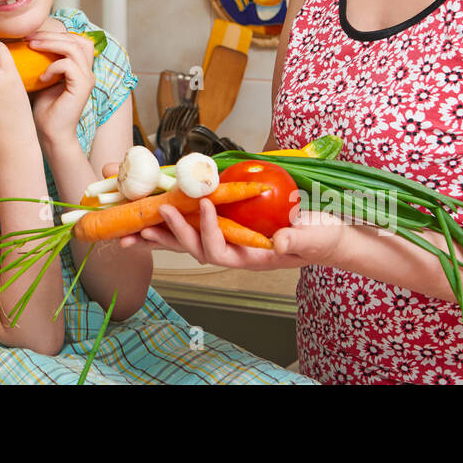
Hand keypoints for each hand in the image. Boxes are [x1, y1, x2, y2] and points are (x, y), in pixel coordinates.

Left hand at [25, 29, 95, 152]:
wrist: (50, 135)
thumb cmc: (44, 110)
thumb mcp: (42, 79)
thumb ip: (42, 62)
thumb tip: (26, 42)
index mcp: (79, 68)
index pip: (77, 39)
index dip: (56, 34)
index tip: (32, 37)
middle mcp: (87, 72)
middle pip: (77, 39)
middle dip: (51, 35)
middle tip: (29, 38)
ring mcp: (86, 79)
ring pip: (74, 47)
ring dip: (50, 44)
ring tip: (32, 47)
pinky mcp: (82, 87)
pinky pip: (68, 65)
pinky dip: (53, 66)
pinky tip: (41, 77)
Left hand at [114, 201, 349, 271]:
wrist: (327, 235)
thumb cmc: (323, 238)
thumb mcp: (316, 238)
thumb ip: (300, 240)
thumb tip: (283, 241)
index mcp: (252, 257)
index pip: (221, 250)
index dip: (209, 230)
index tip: (205, 204)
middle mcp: (235, 251)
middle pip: (195, 247)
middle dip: (173, 233)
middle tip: (157, 212)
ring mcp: (228, 239)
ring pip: (187, 239)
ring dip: (161, 232)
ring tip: (135, 225)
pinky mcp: (226, 224)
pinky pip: (194, 223)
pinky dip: (173, 218)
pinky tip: (153, 210)